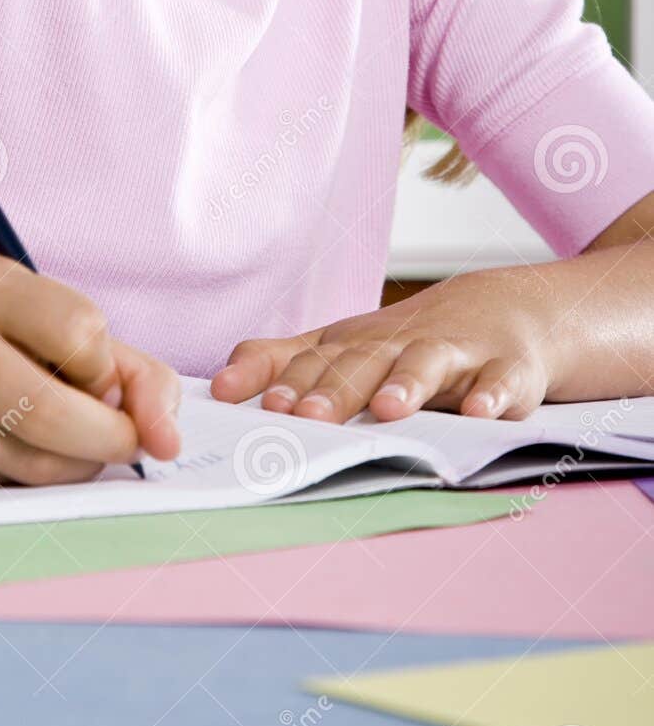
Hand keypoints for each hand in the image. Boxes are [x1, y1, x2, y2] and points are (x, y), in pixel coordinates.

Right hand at [0, 255, 181, 484]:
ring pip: (27, 461)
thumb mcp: (64, 326)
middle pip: (50, 411)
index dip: (106, 369)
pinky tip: (23, 452)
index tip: (101, 377)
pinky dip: (29, 481)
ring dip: (74, 466)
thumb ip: (135, 374)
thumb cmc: (4, 340)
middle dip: (109, 439)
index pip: (81, 332)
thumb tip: (168, 441)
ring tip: (76, 447)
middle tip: (128, 445)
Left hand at [210, 273, 565, 423]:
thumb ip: (281, 362)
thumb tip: (218, 385)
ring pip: (429, 364)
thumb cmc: (410, 340)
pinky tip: (480, 410)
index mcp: (357, 345)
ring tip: (389, 409)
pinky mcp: (507, 369)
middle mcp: (400, 345)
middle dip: (334, 390)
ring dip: (409, 384)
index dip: (285, 382)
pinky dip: (493, 394)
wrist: (507, 308)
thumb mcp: (344, 347)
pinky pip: (502, 381)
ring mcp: (456, 354)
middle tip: (306, 417)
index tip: (254, 404)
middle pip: (363, 363)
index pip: (314, 361)